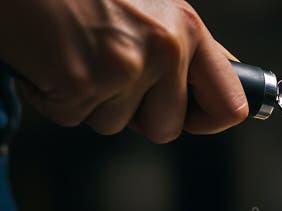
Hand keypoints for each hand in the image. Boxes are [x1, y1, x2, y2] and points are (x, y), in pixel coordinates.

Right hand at [0, 0, 247, 142]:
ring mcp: (125, 67)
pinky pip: (74, 119)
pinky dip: (54, 98)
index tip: (191, 117)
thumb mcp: (151, 6)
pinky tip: (51, 59)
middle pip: (167, 128)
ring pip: (116, 126)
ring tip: (76, 54)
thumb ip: (185, 46)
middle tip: (109, 73)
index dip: (207, 120)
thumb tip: (226, 83)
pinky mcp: (83, 83)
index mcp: (188, 28)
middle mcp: (165, 48)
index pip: (230, 104)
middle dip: (136, 114)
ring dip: (91, 102)